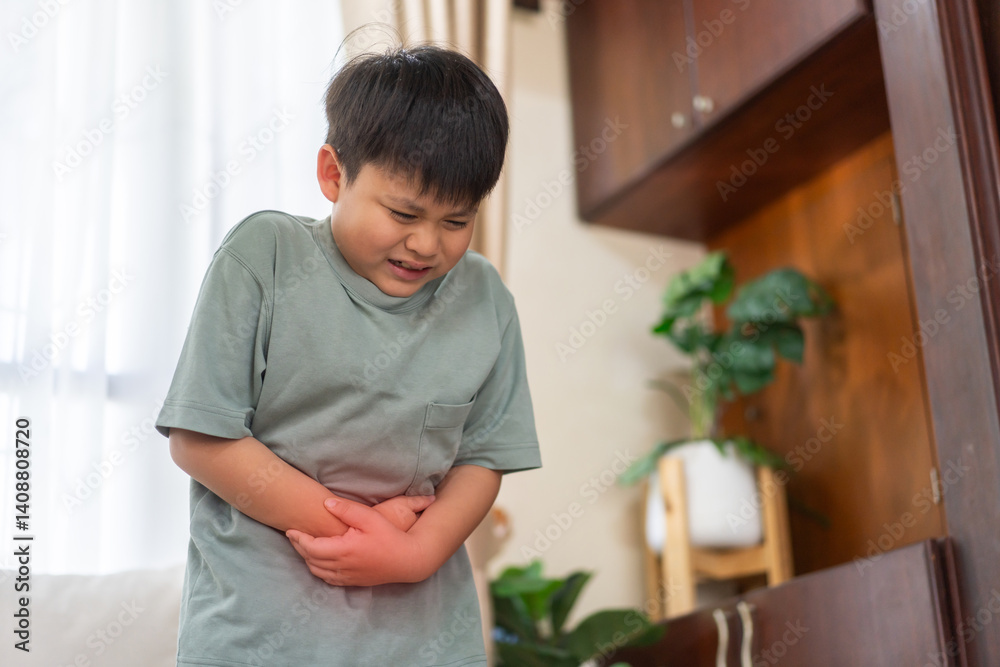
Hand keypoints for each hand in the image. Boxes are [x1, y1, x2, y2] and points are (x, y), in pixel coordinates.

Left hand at [286, 498, 432, 585]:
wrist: (408, 560)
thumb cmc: (390, 536)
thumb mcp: (370, 517)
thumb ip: (347, 509)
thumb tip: (326, 503)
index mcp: (343, 550)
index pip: (311, 547)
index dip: (298, 539)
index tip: (290, 530)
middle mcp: (342, 566)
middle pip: (311, 560)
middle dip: (299, 548)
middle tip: (293, 536)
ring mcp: (347, 576)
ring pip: (317, 572)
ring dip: (307, 559)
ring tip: (304, 546)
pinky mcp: (353, 582)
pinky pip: (328, 579)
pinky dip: (318, 570)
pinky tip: (319, 561)